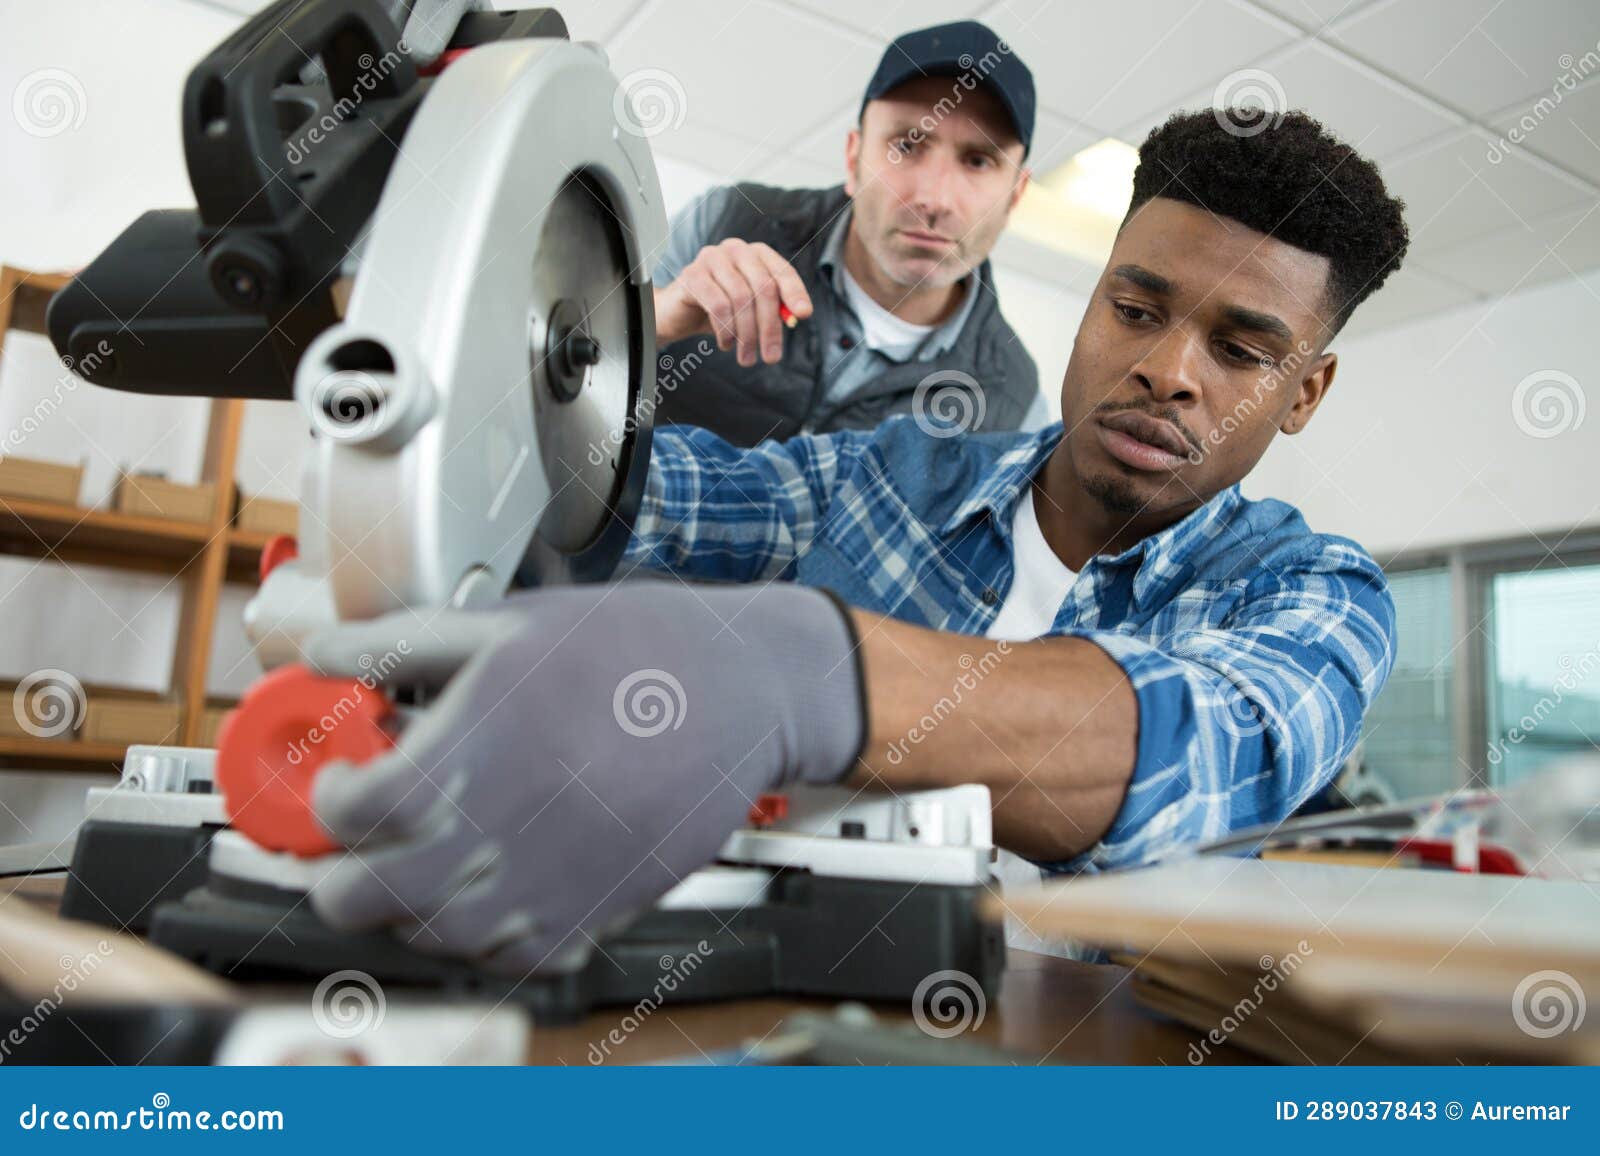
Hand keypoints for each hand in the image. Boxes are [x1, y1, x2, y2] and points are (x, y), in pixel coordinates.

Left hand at [300, 581, 863, 974]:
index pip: (347, 815)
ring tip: (434, 855)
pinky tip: (497, 883)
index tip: (347, 780)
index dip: (330, 799)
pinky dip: (486, 935)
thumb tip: (321, 650)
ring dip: (412, 903)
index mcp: (472, 748)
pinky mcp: (598, 912)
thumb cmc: (637, 647)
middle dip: (344, 869)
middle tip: (366, 837)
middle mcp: (501, 829)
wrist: (745, 689)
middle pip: (363, 898)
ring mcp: (549, 883)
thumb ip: (402, 643)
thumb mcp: (509, 623)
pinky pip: (510, 958)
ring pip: (430, 937)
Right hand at [654, 238, 812, 365]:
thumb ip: (775, 309)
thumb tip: (797, 315)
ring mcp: (711, 258)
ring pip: (741, 299)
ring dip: (747, 335)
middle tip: (771, 357)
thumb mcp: (752, 310)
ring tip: (746, 358)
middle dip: (770, 326)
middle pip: (763, 287)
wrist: (677, 314)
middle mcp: (735, 249)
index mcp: (755, 254)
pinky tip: (726, 345)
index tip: (803, 315)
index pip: (782, 271)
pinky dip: (726, 331)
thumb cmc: (720, 311)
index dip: (795, 293)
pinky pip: (718, 305)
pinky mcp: (692, 275)